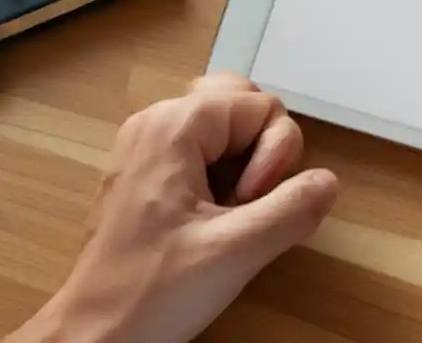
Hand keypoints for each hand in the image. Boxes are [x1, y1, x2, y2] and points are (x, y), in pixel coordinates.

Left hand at [7, 73, 338, 342]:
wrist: (94, 334)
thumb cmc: (148, 293)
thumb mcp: (235, 251)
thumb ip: (292, 209)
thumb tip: (327, 182)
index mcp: (173, 127)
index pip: (262, 106)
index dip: (275, 154)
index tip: (248, 203)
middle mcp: (156, 125)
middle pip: (240, 101)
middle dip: (263, 146)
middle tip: (247, 197)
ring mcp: (148, 149)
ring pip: (224, 128)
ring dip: (244, 163)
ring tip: (229, 210)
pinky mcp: (148, 176)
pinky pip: (204, 154)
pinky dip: (223, 177)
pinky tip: (214, 218)